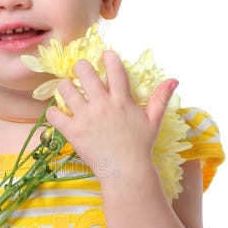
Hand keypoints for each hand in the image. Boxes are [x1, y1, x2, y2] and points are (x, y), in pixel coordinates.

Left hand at [46, 51, 177, 179]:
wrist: (126, 172)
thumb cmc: (140, 147)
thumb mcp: (154, 121)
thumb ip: (161, 98)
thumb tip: (174, 80)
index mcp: (122, 100)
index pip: (114, 68)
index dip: (108, 57)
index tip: (105, 55)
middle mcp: (102, 105)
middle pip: (84, 71)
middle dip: (81, 67)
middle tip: (81, 72)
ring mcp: (86, 118)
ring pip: (65, 88)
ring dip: (64, 87)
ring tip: (68, 91)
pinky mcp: (73, 132)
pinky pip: (53, 115)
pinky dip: (52, 113)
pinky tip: (59, 114)